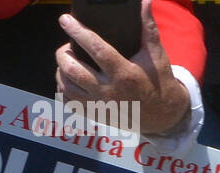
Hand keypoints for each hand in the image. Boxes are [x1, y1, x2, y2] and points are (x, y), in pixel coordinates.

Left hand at [55, 0, 189, 137]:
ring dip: (60, 71)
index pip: (95, 49)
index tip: (65, 20)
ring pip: (67, 88)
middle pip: (74, 71)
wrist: (159, 114)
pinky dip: (62, 88)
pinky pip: (69, 102)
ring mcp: (98, 104)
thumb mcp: (155, 53)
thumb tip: (145, 1)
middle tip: (65, 46)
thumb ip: (148, 27)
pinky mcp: (93, 114)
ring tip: (65, 60)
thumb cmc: (157, 79)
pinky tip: (66, 78)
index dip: (78, 32)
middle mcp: (107, 90)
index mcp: (123, 73)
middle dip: (63, 54)